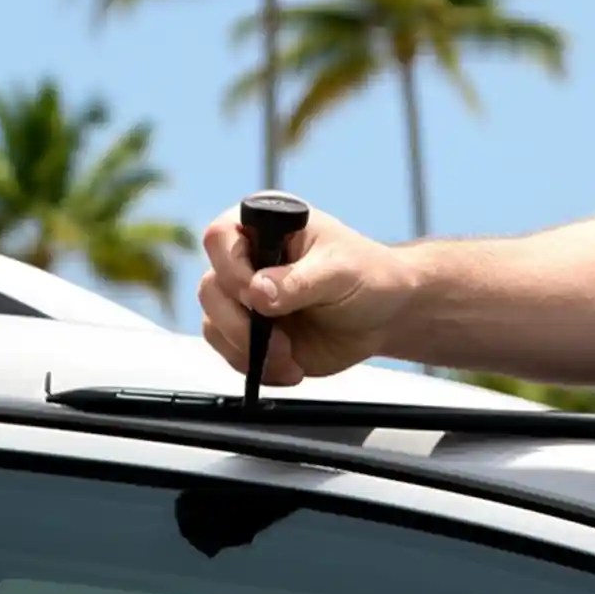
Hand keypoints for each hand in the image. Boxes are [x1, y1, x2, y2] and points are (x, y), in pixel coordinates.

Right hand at [197, 193, 417, 384]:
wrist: (383, 315)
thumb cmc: (367, 276)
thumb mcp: (339, 272)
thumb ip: (298, 281)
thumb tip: (258, 293)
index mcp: (265, 226)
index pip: (220, 236)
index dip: (231, 268)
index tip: (258, 296)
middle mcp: (247, 260)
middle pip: (210, 288)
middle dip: (239, 322)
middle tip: (278, 341)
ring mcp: (245, 300)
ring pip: (213, 324)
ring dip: (247, 349)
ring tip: (289, 356)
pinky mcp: (250, 334)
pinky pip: (230, 353)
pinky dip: (256, 367)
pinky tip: (290, 367)